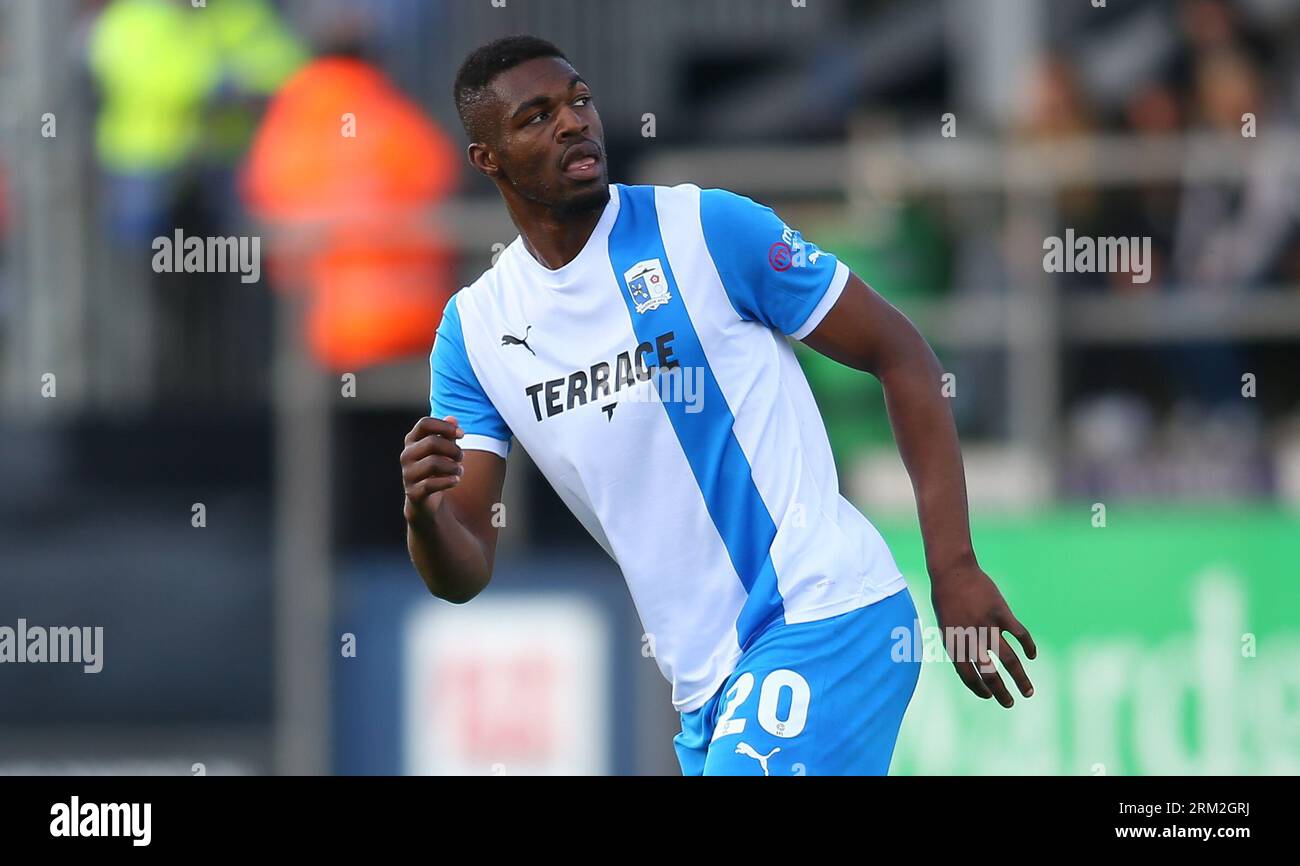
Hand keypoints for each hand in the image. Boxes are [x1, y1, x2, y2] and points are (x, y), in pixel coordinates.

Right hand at [401, 415, 465, 515]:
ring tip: (459, 470)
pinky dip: (448, 481)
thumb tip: (452, 419)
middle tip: (461, 457)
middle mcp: (406, 455)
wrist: (426, 500)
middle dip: (453, 449)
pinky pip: (431, 484)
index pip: (425, 424)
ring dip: (453, 467)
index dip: (445, 426)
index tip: (461, 434)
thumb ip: (448, 433)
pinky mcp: (413, 492)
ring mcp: (408, 474)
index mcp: (412, 440)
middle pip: (432, 442)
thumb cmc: (437, 468)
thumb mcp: (444, 449)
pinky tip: (455, 481)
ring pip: (433, 463)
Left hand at [929, 562, 1035, 706]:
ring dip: (1020, 678)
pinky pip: (1020, 634)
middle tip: (1010, 703)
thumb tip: (976, 668)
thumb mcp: (946, 626)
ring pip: (1009, 659)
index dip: (979, 689)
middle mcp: (970, 638)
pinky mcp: (1001, 612)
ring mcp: (987, 626)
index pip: (967, 676)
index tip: (989, 696)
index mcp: (954, 643)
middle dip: (1002, 692)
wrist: (952, 572)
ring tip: (1028, 692)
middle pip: (990, 674)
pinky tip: (1032, 655)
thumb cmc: (947, 600)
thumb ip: (960, 647)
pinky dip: (1029, 646)